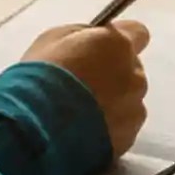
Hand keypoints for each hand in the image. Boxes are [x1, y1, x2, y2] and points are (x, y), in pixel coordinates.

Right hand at [22, 21, 149, 158]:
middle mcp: (135, 78)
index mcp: (119, 46)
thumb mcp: (55, 39)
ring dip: (110, 105)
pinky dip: (106, 130)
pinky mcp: (126, 140)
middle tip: (81, 86)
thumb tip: (94, 40)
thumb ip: (84, 37)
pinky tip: (80, 133)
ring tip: (78, 114)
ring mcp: (133, 112)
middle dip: (112, 76)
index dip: (119, 41)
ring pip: (128, 104)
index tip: (102, 48)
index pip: (138, 33)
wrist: (37, 127)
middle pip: (131, 72)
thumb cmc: (42, 76)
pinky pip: (120, 130)